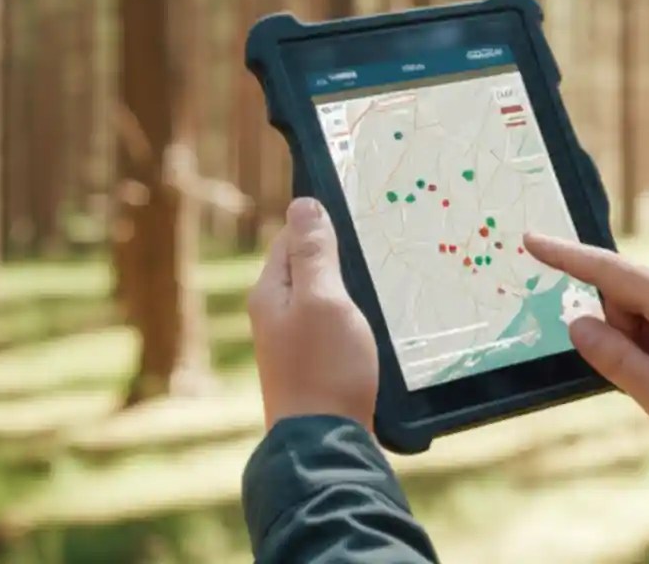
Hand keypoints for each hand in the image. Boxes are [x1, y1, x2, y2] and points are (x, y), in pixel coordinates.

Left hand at [248, 198, 378, 430]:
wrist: (326, 443)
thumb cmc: (325, 368)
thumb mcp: (324, 299)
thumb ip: (314, 253)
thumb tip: (302, 204)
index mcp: (270, 292)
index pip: (291, 237)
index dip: (322, 226)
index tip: (359, 221)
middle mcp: (275, 315)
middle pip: (306, 267)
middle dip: (336, 255)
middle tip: (375, 251)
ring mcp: (293, 343)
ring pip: (322, 298)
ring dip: (347, 289)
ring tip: (378, 287)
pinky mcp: (314, 365)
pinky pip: (332, 326)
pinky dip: (351, 318)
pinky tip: (372, 325)